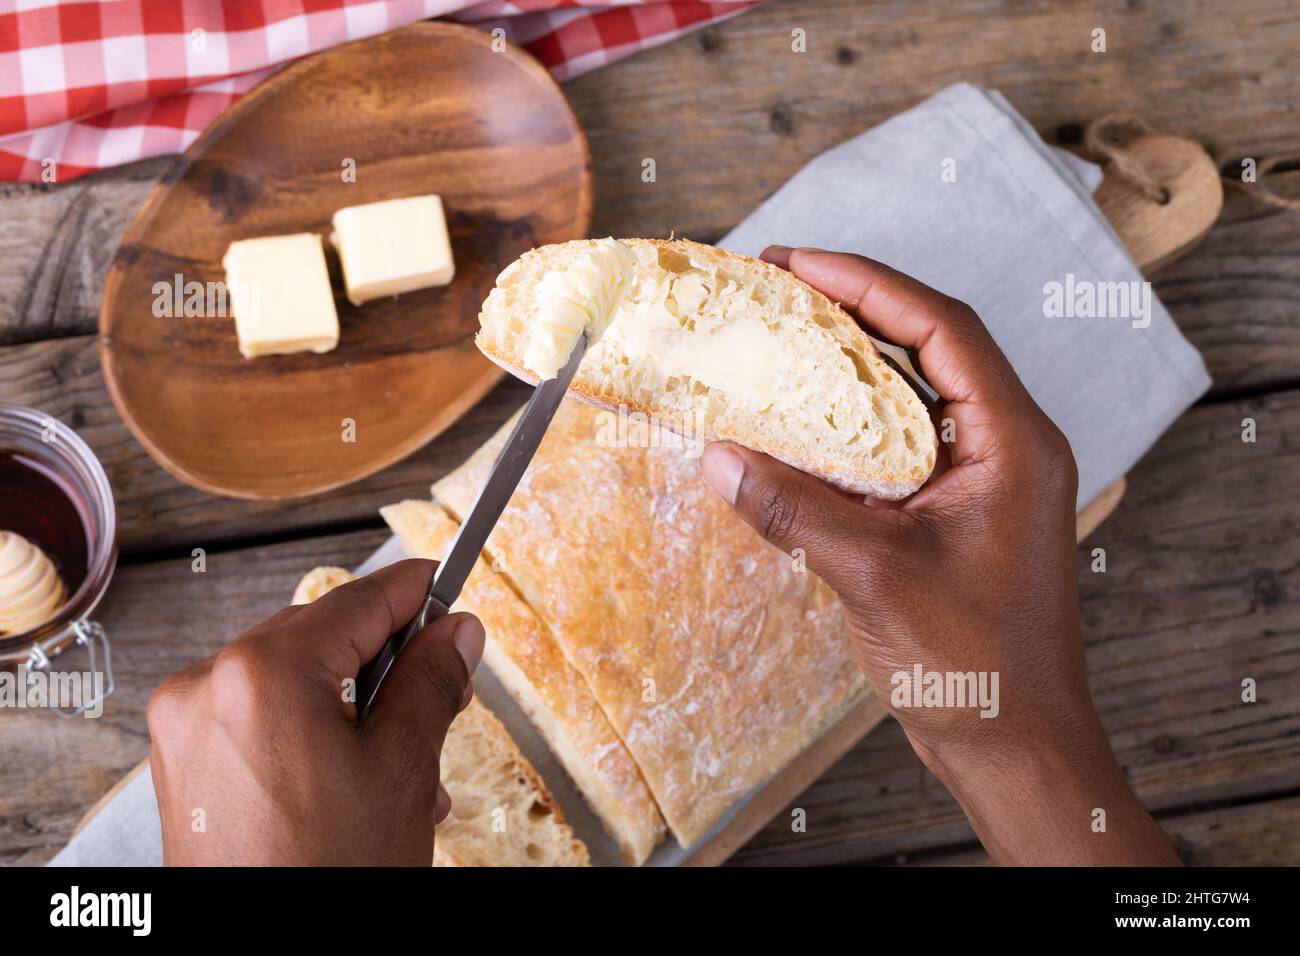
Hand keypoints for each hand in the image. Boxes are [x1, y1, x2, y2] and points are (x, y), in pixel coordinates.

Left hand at [147, 559, 484, 865]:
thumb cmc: (324, 877)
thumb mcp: (401, 771)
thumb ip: (431, 684)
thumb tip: (457, 633)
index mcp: (262, 674)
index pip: (359, 602)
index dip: (417, 592)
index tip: (448, 584)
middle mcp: (207, 687)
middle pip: (323, 638)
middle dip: (388, 664)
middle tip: (443, 688)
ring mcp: (185, 728)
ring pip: (293, 681)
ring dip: (354, 705)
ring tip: (404, 764)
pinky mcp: (182, 764)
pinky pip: (259, 718)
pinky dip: (310, 733)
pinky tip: (355, 776)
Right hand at [700, 246, 1177, 864]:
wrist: (1017, 746)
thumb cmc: (974, 665)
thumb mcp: (873, 576)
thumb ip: (793, 510)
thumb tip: (718, 455)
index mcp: (1013, 442)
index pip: (943, 328)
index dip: (869, 284)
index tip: (799, 263)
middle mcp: (1007, 448)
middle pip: (931, 346)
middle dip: (855, 309)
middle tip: (779, 286)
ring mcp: (985, 481)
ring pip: (915, 395)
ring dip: (852, 364)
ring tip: (783, 337)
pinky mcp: (958, 515)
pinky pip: (901, 446)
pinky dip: (851, 426)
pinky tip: (801, 426)